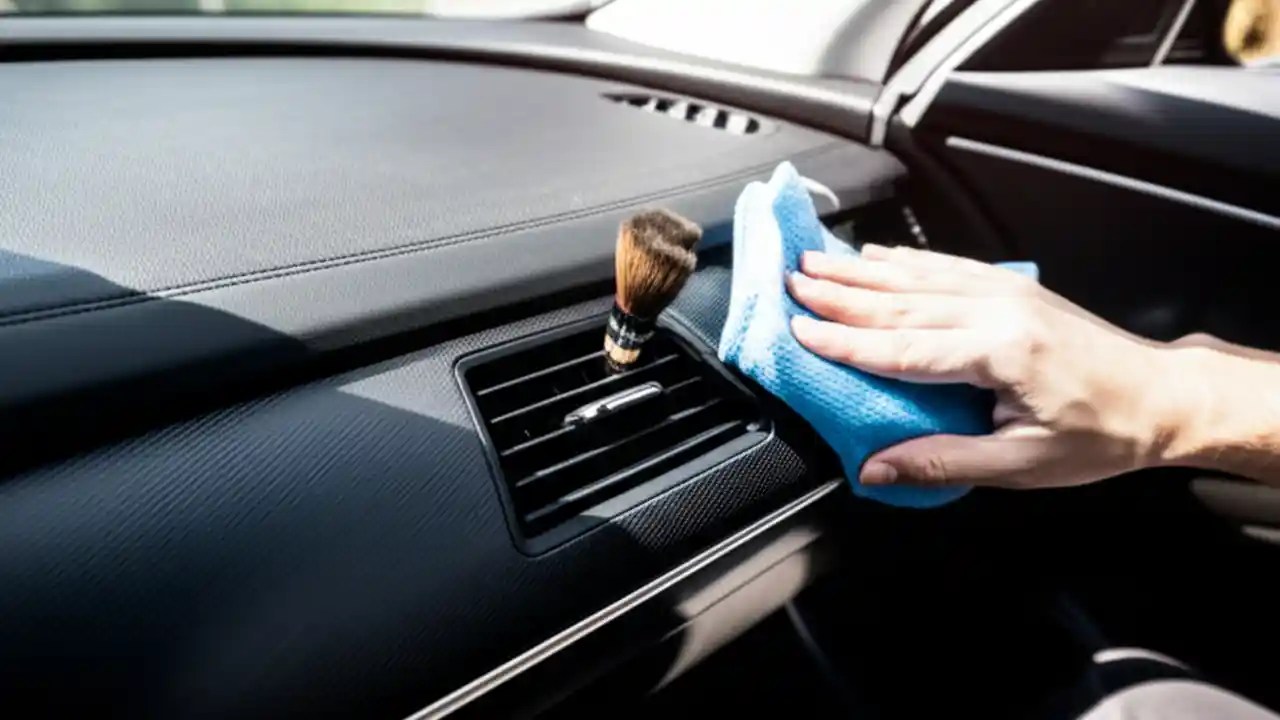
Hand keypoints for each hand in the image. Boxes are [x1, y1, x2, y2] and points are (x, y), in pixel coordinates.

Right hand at [785, 244, 1189, 489]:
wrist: (1161, 397)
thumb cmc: (1100, 435)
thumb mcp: (1021, 464)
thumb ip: (942, 461)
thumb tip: (875, 468)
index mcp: (998, 353)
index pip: (901, 346)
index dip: (844, 340)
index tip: (799, 329)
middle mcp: (997, 310)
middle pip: (901, 299)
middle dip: (840, 290)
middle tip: (791, 280)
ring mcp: (1005, 292)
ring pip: (917, 275)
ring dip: (861, 268)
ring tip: (815, 259)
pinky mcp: (1012, 288)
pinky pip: (946, 266)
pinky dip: (904, 260)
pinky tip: (876, 255)